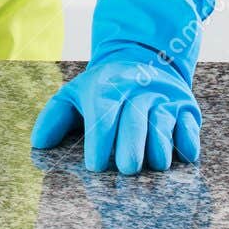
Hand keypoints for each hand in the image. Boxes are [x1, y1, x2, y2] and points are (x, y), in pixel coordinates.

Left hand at [30, 0, 213, 174]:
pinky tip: (183, 156)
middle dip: (131, 147)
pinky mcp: (186, 109)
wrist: (143, 58)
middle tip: (126, 170)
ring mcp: (164, 99)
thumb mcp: (75, 94)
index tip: (94, 166)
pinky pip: (190, 126)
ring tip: (153, 165)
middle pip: (135, 120)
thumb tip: (38, 144)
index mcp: (107, 87)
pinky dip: (188, 142)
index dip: (99, 141)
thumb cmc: (103, 89)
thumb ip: (55, 117)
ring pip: (163, 123)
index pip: (103, 114)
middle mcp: (137, 91)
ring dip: (159, 147)